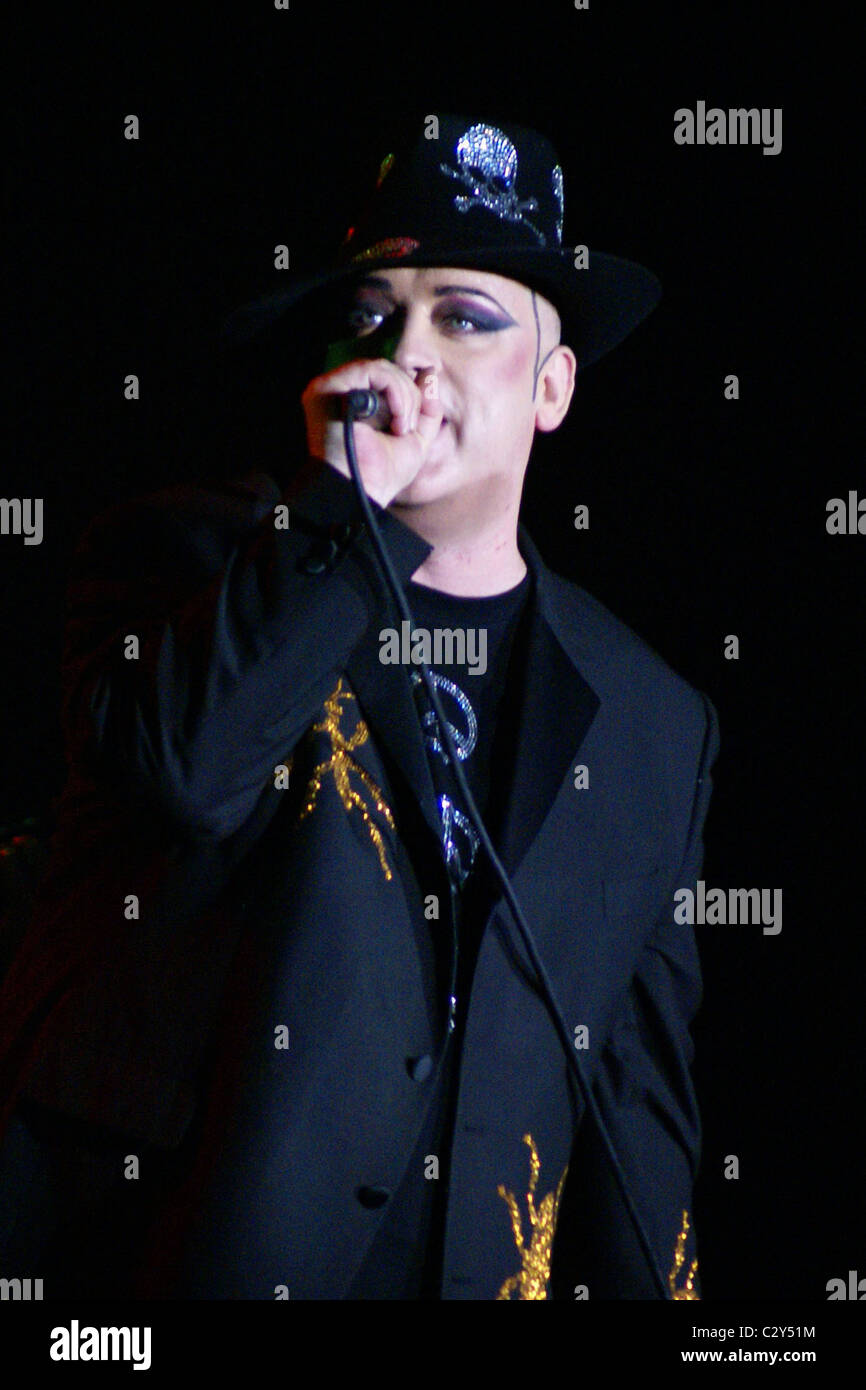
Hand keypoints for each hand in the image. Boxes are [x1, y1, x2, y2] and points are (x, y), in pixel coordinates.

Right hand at [301, 358, 443, 507]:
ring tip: (400, 428)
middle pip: (387, 370)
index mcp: (357, 403)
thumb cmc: (383, 474)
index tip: (413, 424)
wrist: (362, 491)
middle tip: (405, 429)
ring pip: (381, 368)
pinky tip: (394, 419)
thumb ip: (426, 407)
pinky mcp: (327, 388)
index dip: (410, 393)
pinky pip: (370, 370)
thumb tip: (430, 370)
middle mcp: (341, 392)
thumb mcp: (416, 438)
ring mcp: (331, 388)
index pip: (389, 378)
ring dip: (403, 397)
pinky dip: (393, 391)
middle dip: (409, 397)